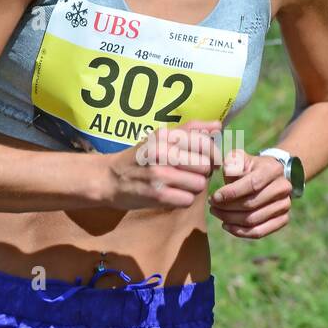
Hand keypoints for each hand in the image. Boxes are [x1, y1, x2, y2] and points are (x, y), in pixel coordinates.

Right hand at [100, 121, 222, 210]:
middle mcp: (162, 152)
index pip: (204, 142)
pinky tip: (174, 194)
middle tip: (190, 173)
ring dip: (194, 187)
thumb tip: (218, 127)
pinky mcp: (158, 195)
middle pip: (205, 165)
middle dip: (202, 172)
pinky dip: (184, 199)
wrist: (109, 179)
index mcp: (164, 136)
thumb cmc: (140, 158)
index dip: (212, 154)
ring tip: (181, 184)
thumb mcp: (160, 138)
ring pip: (199, 184)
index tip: (208, 159)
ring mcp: (159, 175)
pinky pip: (188, 200)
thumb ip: (189, 131)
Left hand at [207, 150, 293, 237]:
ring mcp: (285, 205)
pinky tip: (227, 225)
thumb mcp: (240, 159)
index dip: (231, 193)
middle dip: (227, 207)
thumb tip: (226, 171)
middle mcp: (283, 188)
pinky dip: (240, 232)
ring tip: (217, 213)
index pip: (252, 184)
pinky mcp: (283, 219)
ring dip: (230, 219)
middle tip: (212, 206)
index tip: (214, 197)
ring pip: (253, 220)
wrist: (269, 177)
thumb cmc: (249, 168)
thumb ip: (231, 161)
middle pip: (251, 204)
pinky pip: (259, 232)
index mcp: (273, 170)